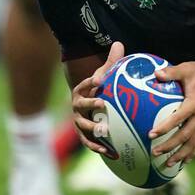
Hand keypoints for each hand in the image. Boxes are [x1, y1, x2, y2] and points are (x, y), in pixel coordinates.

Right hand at [70, 41, 124, 155]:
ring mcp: (79, 121)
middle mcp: (77, 106)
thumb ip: (111, 61)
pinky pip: (88, 142)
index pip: (84, 85)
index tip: (99, 79)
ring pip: (83, 125)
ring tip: (104, 130)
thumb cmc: (101, 89)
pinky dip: (97, 147)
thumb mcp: (105, 75)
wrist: (90, 106)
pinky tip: (108, 151)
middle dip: (90, 104)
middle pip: (81, 105)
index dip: (90, 82)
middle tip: (103, 104)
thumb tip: (118, 43)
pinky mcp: (84, 135)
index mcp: (81, 90)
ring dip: (93, 128)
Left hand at [148, 61, 194, 166]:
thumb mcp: (186, 68)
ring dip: (181, 154)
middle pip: (185, 135)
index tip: (151, 135)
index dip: (164, 128)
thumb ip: (171, 72)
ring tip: (168, 163)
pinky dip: (192, 151)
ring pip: (194, 142)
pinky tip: (184, 160)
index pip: (178, 118)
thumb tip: (155, 74)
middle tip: (155, 153)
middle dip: (170, 146)